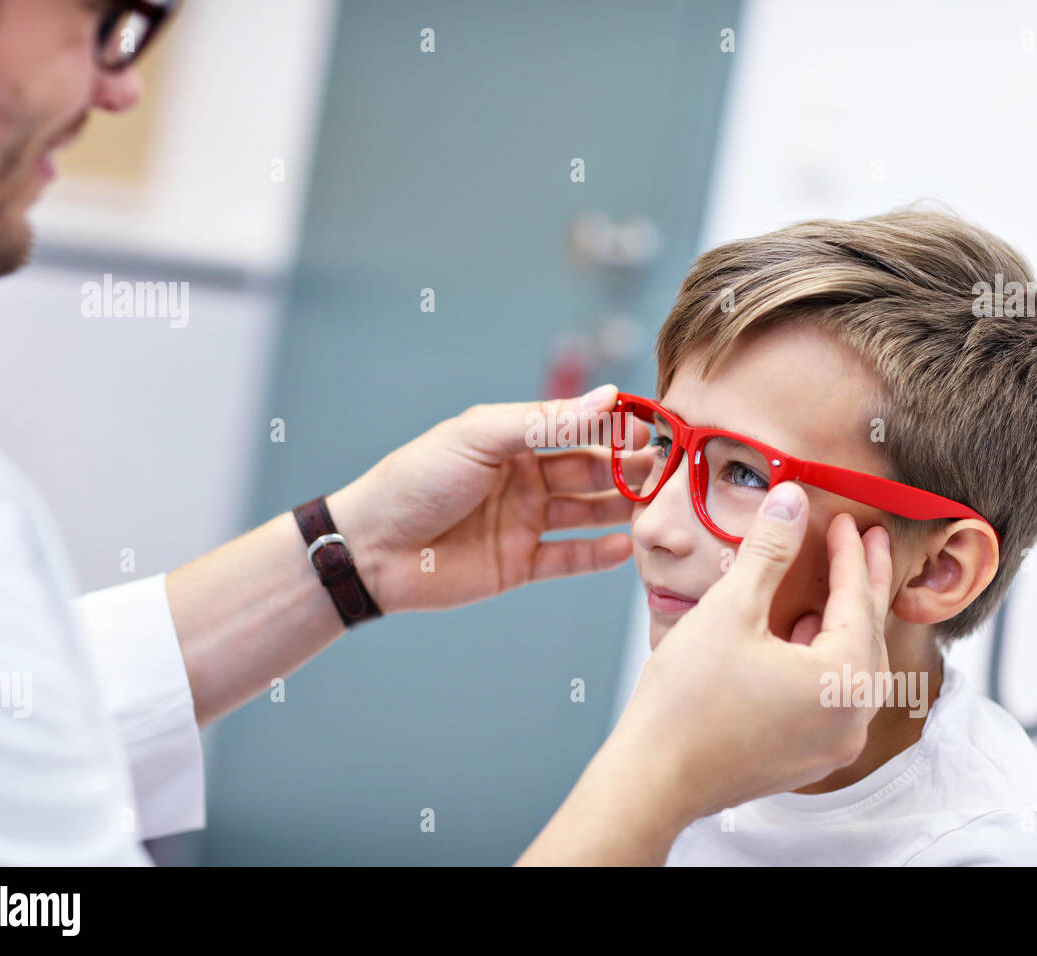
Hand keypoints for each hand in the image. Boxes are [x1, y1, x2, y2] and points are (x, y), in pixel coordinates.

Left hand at [328, 384, 647, 613]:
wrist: (371, 549)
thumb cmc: (416, 480)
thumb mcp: (480, 438)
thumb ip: (545, 421)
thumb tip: (608, 397)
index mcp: (512, 439)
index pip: (576, 428)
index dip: (613, 429)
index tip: (650, 431)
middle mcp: (523, 478)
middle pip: (589, 470)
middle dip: (627, 468)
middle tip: (665, 471)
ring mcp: (524, 522)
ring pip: (586, 512)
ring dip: (620, 508)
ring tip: (654, 508)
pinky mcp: (519, 564)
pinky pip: (569, 558)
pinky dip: (598, 554)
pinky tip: (623, 547)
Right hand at [622, 482, 892, 817]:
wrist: (651, 780)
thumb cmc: (687, 702)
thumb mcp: (731, 608)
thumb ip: (769, 549)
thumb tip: (792, 500)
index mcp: (845, 681)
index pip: (858, 602)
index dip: (853, 555)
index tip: (850, 522)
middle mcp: (851, 720)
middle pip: (867, 637)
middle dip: (862, 587)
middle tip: (867, 545)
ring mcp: (830, 746)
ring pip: (852, 671)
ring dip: (844, 626)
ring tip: (834, 590)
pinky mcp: (804, 759)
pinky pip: (831, 699)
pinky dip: (823, 662)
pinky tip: (798, 641)